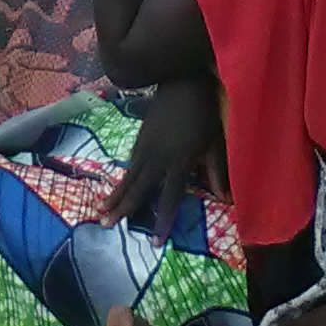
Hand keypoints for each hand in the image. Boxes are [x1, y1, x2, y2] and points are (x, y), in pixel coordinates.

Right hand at [103, 77, 226, 235]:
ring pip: (128, 176)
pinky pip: (129, 163)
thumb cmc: (203, 114)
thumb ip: (216, 172)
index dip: (162, 221)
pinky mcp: (139, 138)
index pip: (169, 198)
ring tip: (101, 210)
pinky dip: (122, 178)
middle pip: (138, 189)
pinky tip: (116, 187)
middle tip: (106, 225)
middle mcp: (157, 158)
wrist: (182, 83)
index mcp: (178, 162)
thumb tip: (225, 200)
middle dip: (123, 209)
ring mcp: (144, 147)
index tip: (153, 242)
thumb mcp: (215, 144)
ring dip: (115, 195)